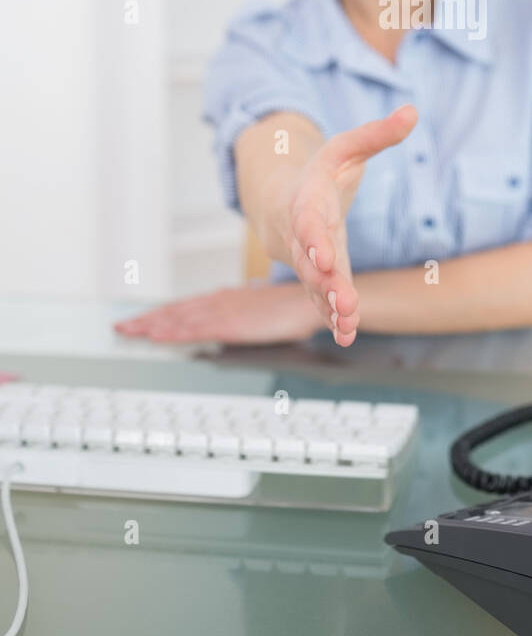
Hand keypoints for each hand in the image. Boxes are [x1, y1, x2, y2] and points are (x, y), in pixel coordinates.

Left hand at [113, 281, 323, 344]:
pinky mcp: (230, 325)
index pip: (184, 307)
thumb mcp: (258, 313)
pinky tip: (157, 335)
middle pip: (175, 311)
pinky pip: (195, 329)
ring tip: (128, 329)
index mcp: (223, 300)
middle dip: (146, 319)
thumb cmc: (287, 309)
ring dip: (152, 324)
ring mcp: (222, 312)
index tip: (138, 320)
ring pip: (179, 319)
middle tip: (120, 325)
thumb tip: (229, 323)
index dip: (159, 314)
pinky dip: (173, 331)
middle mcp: (218, 302)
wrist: (308, 302)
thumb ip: (240, 316)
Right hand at [267, 103, 416, 346]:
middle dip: (326, 283)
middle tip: (343, 303)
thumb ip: (377, 134)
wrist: (282, 201)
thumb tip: (413, 112)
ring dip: (330, 307)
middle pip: (311, 262)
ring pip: (315, 287)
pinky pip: (320, 300)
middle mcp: (303, 235)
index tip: (324, 256)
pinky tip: (347, 335)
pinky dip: (331, 318)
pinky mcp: (317, 278)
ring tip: (348, 326)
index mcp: (307, 200)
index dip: (314, 239)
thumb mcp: (345, 147)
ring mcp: (307, 260)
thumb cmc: (319, 174)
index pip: (308, 221)